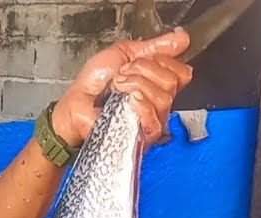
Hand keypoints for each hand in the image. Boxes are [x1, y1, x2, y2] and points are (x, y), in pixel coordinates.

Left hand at [51, 29, 192, 146]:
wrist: (78, 103)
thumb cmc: (95, 83)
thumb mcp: (124, 53)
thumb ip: (155, 46)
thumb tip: (182, 38)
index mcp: (158, 83)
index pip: (181, 72)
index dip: (161, 61)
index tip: (136, 61)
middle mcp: (160, 103)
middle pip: (173, 81)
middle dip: (143, 71)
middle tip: (122, 75)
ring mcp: (154, 121)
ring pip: (164, 97)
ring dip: (136, 85)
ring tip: (118, 88)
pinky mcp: (145, 136)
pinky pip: (155, 119)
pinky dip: (139, 105)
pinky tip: (126, 101)